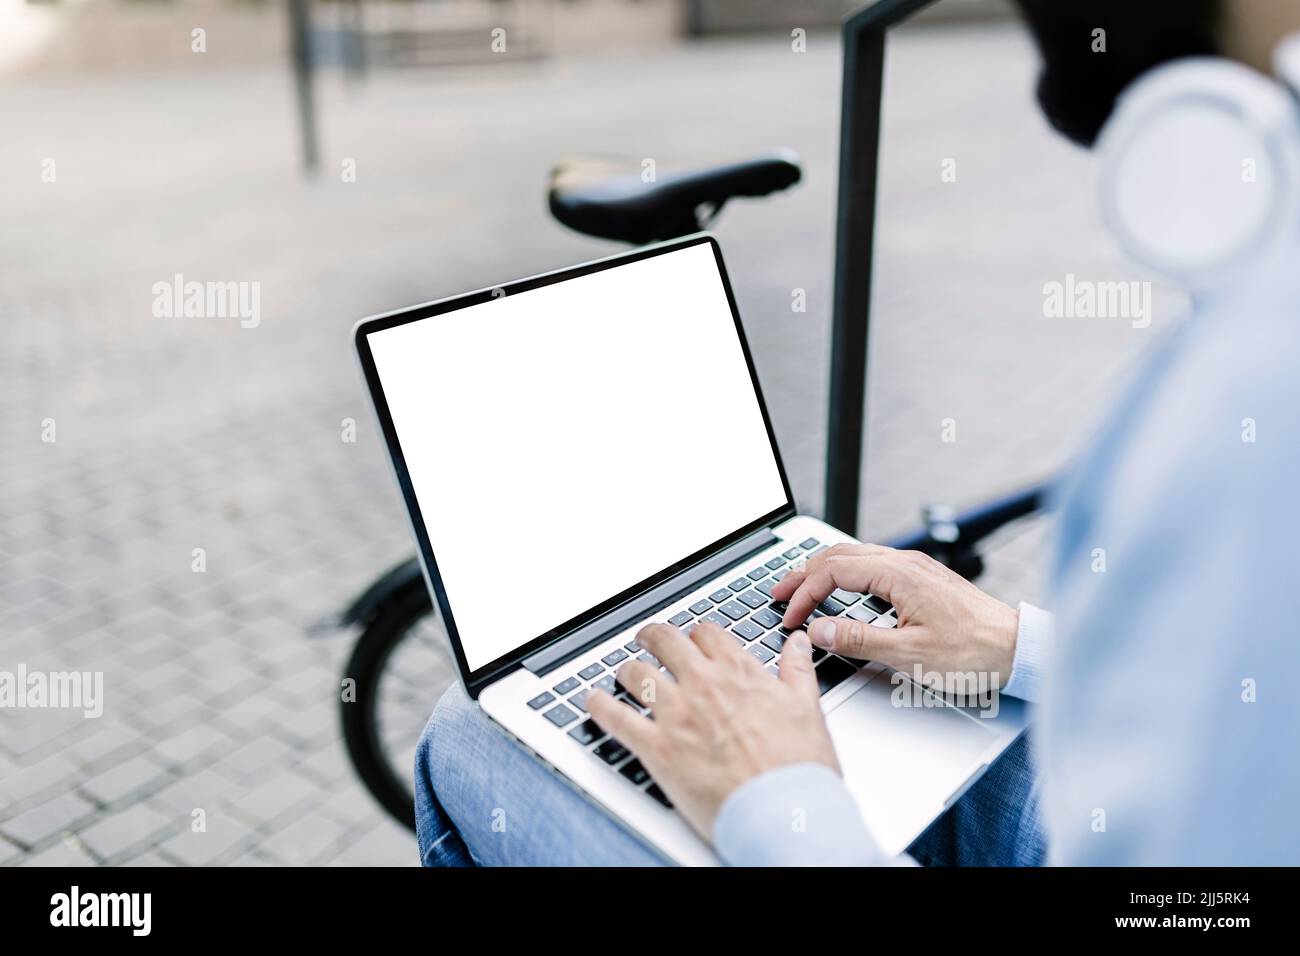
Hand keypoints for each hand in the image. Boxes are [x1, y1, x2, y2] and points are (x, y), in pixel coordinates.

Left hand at [586, 621, 837, 840]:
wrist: (783, 812)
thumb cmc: (798, 769)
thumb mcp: (808, 709)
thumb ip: (797, 672)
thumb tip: (797, 645)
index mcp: (740, 673)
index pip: (707, 633)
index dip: (695, 634)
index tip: (692, 639)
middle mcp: (704, 685)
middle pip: (665, 641)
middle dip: (652, 637)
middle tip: (648, 641)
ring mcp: (677, 715)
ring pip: (636, 673)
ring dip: (627, 670)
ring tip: (624, 673)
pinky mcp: (657, 749)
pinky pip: (617, 719)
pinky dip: (600, 707)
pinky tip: (594, 701)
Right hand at [771, 544, 1019, 692]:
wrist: (1018, 648)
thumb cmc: (972, 652)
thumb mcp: (908, 653)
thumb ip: (856, 640)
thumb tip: (816, 632)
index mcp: (898, 573)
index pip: (833, 571)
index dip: (804, 594)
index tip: (790, 618)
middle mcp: (905, 562)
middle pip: (839, 555)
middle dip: (803, 573)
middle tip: (779, 594)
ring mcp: (915, 568)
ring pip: (855, 556)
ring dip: (823, 571)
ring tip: (801, 589)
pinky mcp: (922, 579)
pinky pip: (872, 565)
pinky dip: (845, 574)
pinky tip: (840, 590)